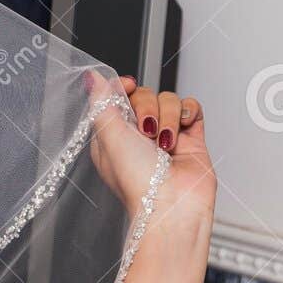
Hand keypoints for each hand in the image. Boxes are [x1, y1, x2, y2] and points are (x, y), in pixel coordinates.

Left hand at [85, 68, 215, 226]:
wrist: (173, 205)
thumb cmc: (137, 180)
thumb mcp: (109, 137)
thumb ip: (101, 104)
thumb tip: (91, 78)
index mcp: (112, 135)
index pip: (117, 96)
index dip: (123, 87)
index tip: (127, 86)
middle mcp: (137, 134)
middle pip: (144, 94)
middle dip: (147, 109)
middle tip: (146, 133)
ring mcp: (165, 134)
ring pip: (169, 99)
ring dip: (168, 118)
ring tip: (165, 143)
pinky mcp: (190, 137)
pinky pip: (191, 107)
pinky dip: (188, 113)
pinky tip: (184, 129)